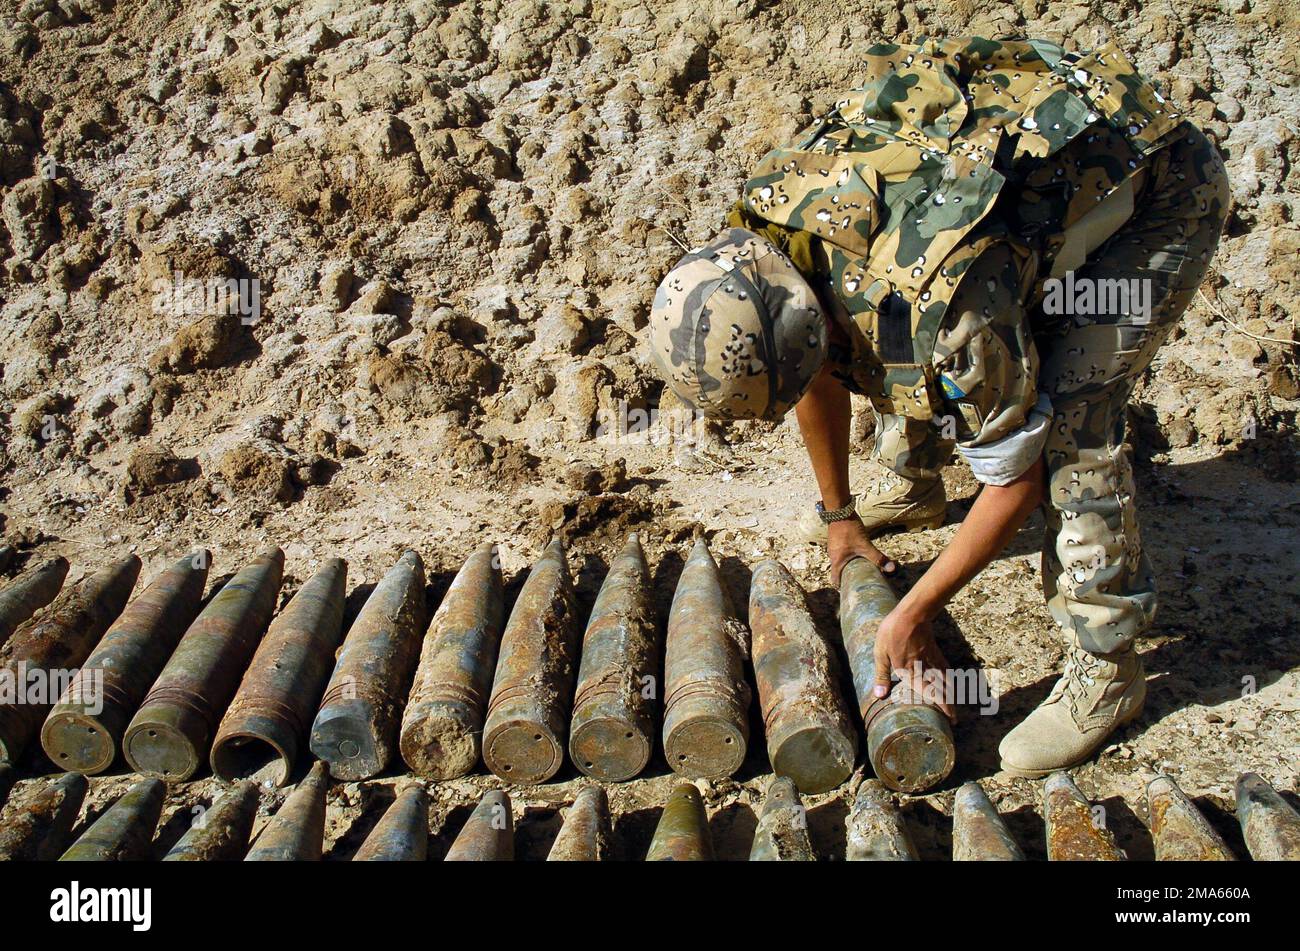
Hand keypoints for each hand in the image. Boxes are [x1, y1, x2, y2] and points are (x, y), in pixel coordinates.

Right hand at [828, 517, 896, 587]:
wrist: (839, 511)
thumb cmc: (849, 530)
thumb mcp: (865, 545)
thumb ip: (878, 558)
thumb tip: (891, 568)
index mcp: (837, 561)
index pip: (835, 580)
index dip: (842, 586)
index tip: (851, 589)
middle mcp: (832, 556)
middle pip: (838, 571)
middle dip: (848, 576)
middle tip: (860, 579)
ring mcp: (833, 548)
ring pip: (840, 561)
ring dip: (849, 565)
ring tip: (861, 567)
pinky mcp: (836, 541)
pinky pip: (842, 553)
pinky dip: (848, 556)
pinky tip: (857, 553)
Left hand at [871, 603, 955, 721]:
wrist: (912, 613)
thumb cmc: (892, 632)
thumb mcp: (880, 653)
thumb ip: (881, 675)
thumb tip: (880, 696)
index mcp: (909, 672)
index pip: (927, 693)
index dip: (939, 706)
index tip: (948, 717)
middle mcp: (923, 668)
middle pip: (940, 690)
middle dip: (948, 706)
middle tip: (955, 719)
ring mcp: (931, 660)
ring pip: (944, 681)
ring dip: (951, 695)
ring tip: (955, 707)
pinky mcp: (935, 651)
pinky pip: (945, 668)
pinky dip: (950, 678)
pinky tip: (951, 682)